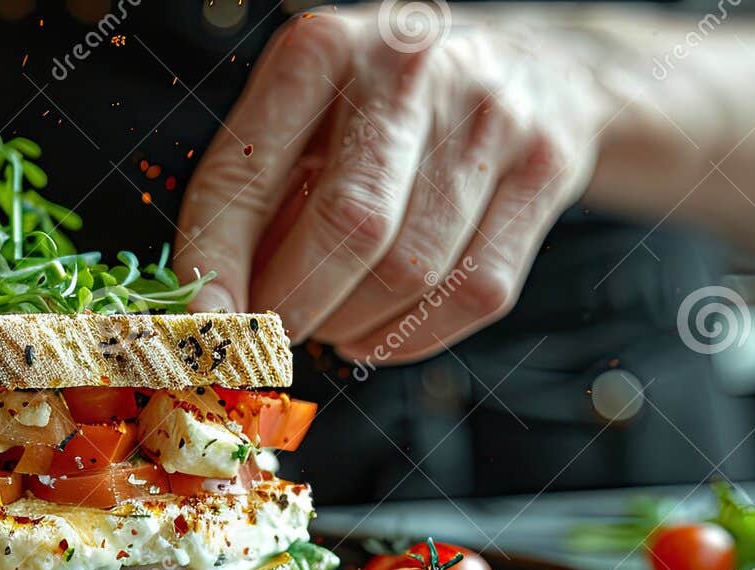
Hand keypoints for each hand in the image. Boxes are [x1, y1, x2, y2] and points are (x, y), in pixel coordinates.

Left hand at [175, 8, 609, 363]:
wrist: (532, 64)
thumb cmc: (382, 108)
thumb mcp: (302, 118)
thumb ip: (251, 198)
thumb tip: (213, 312)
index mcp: (323, 49)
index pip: (249, 175)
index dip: (219, 265)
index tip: (209, 327)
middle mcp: (410, 69)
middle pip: (348, 229)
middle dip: (296, 305)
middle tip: (273, 335)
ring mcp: (489, 117)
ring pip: (410, 272)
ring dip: (351, 324)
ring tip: (328, 323)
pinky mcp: (545, 169)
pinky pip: (472, 293)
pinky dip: (410, 335)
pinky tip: (377, 329)